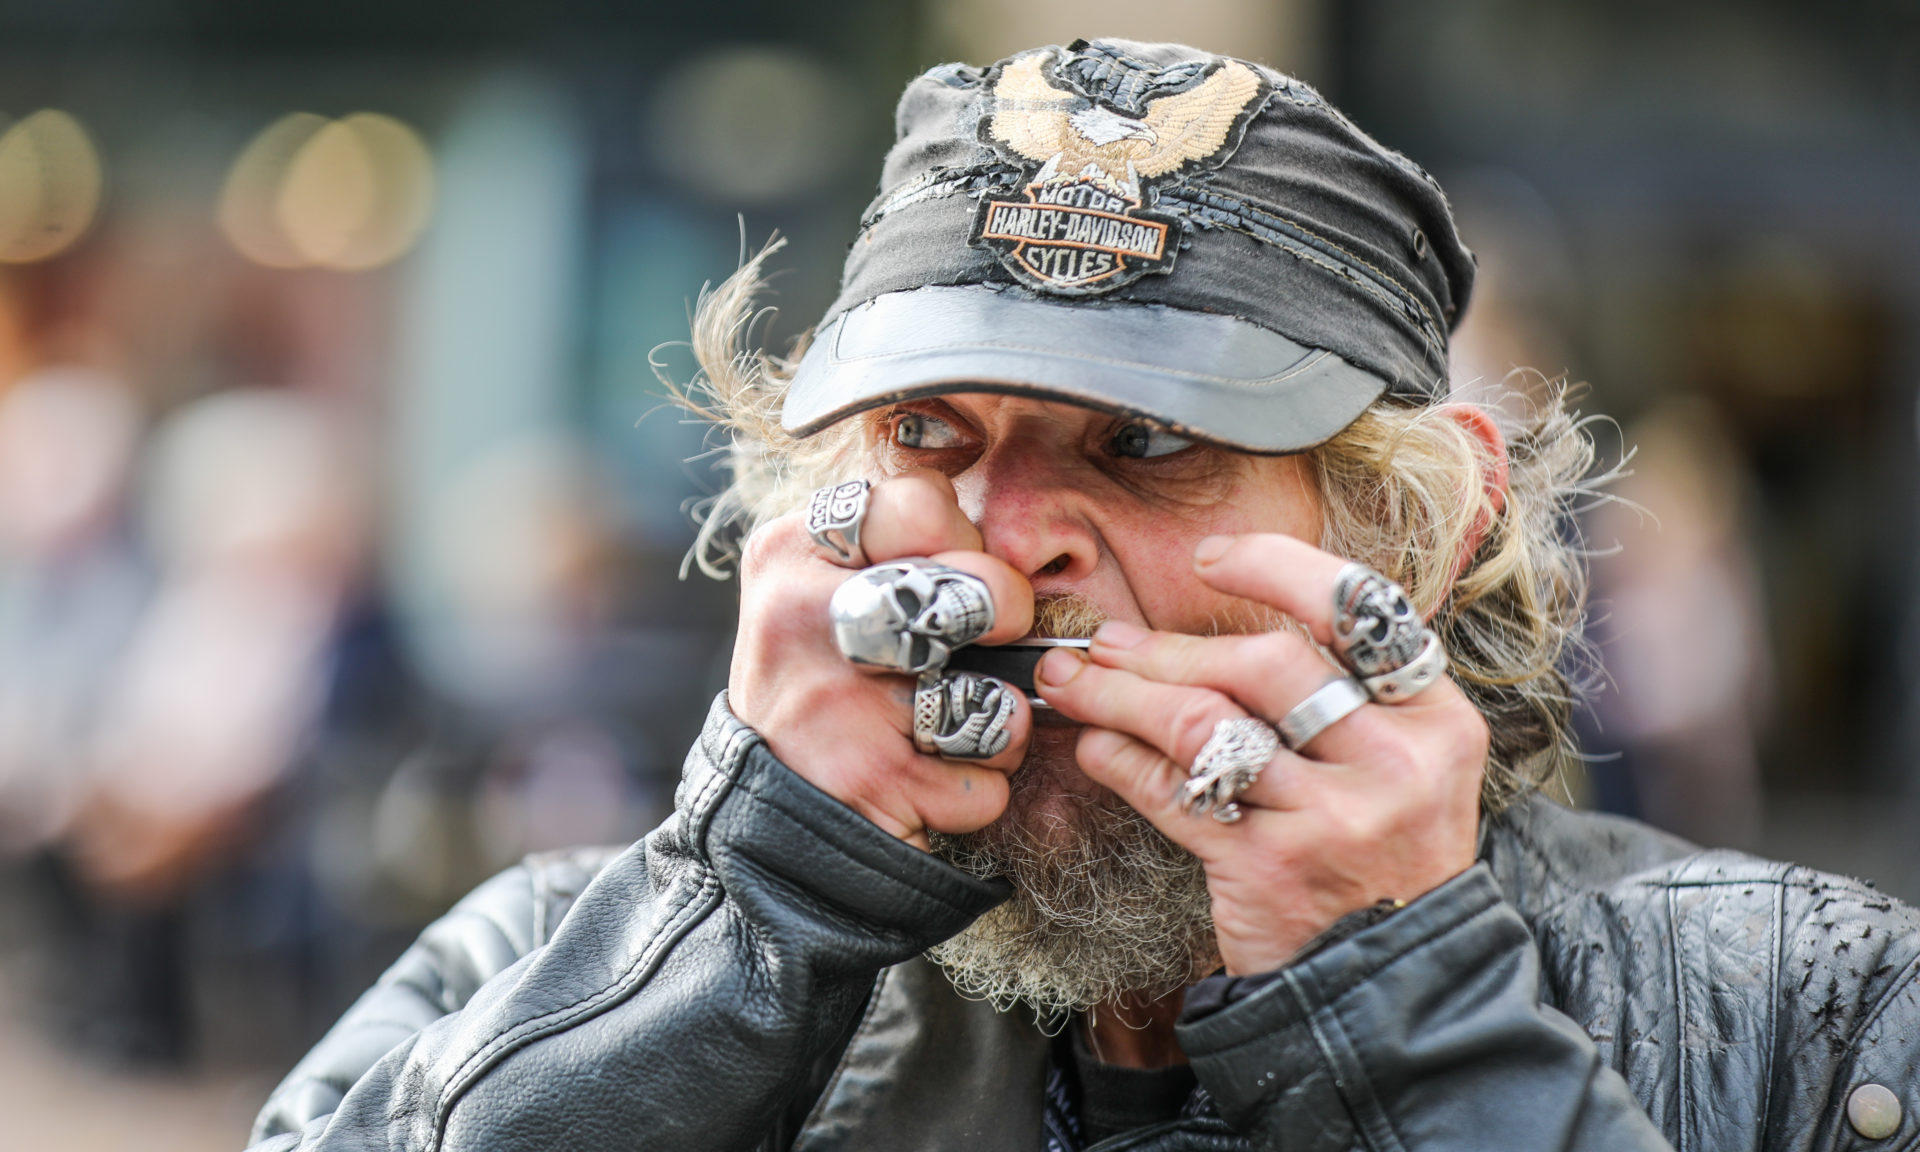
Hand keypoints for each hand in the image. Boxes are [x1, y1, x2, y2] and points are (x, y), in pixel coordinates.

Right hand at [730, 471, 1034, 849]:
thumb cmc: (817, 680)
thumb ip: (896, 550)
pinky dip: (978, 789)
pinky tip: (932, 782)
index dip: (961, 537)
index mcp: (791, 552)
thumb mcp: (820, 588)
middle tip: (988, 639)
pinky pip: (987, 779)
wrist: (757, 805)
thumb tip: (1009, 551)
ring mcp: (840, 701)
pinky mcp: (872, 782)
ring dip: (997, 719)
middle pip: (978, 591)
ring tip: (949, 723)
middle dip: (1006, 617)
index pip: (923, 502)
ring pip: (997, 695)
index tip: (945, 573)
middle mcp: (806, 616)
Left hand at [1033, 533, 1483, 974]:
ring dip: (1121, 694)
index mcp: (1435, 719)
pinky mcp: (1270, 869)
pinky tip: (1094, 747)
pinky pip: (1172, 792)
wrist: (1397, 990)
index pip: (1356, 609)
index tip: (1211, 557)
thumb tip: (1203, 629)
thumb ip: (1336, 698)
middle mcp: (1394, 762)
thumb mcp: (1401, 769)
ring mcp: (1332, 817)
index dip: (1275, 567)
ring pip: (1203, 722)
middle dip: (1169, 647)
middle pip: (1264, 664)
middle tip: (1106, 642)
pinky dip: (1120, 760)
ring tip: (1072, 681)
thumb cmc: (1383, 863)